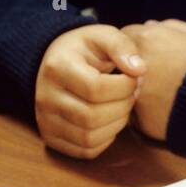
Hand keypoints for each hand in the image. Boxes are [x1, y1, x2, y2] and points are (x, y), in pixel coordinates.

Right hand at [35, 25, 147, 159]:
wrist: (53, 63)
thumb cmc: (83, 51)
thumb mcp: (102, 36)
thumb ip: (123, 46)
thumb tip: (139, 71)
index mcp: (57, 67)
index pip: (95, 88)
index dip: (124, 87)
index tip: (133, 79)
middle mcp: (45, 97)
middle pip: (91, 117)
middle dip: (122, 107)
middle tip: (131, 95)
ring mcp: (45, 121)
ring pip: (89, 138)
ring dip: (116, 125)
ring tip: (122, 107)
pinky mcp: (51, 138)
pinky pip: (85, 150)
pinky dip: (105, 139)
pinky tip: (110, 120)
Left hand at [121, 19, 185, 140]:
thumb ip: (172, 28)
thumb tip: (151, 25)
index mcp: (148, 40)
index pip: (124, 37)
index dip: (134, 44)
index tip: (144, 52)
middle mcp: (134, 66)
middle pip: (119, 64)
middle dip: (129, 67)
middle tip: (151, 75)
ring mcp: (135, 94)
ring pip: (123, 89)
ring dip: (135, 90)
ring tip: (161, 95)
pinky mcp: (141, 119)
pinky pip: (134, 113)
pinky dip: (144, 111)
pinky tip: (164, 111)